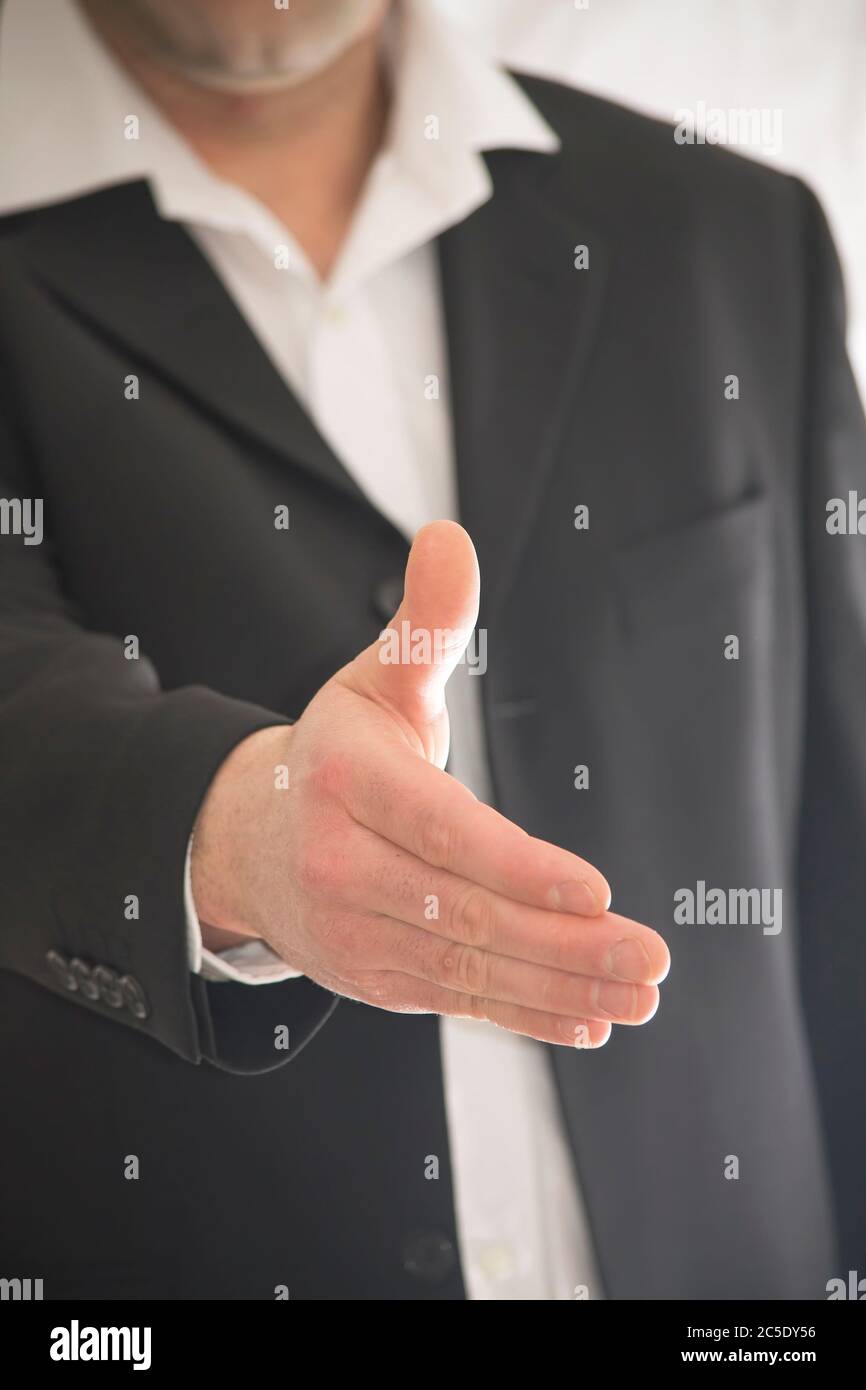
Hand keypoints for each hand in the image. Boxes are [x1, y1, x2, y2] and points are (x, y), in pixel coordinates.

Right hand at [191, 521, 669, 1045]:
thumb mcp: (374, 680)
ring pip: (468, 969)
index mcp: (346, 782)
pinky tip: (588, 1020)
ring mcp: (355, 931)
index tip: (595, 891)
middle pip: (465, 914)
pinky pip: (455, 1002)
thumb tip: (450, 536)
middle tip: (649, 958)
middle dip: (564, 944)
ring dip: (560, 987)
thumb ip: (425, 621)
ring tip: (639, 994)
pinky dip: (525, 1016)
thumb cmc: (335, 752)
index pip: (441, 831)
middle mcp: (342, 865)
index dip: (518, 867)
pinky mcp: (374, 978)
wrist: (249, 841)